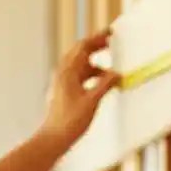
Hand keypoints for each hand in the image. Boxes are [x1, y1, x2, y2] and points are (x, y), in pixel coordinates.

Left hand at [42, 29, 120, 145]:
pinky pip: (81, 75)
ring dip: (95, 62)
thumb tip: (116, 73)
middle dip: (96, 46)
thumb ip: (105, 84)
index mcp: (68, 72)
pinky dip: (92, 74)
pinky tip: (102, 81)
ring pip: (81, 65)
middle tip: (110, 42)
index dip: (97, 38)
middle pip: (80, 52)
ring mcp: (64, 82)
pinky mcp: (66, 90)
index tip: (110, 32)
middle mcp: (64, 73)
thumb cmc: (70, 121)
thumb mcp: (92, 101)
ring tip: (110, 66)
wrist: (54, 137)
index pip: (83, 47)